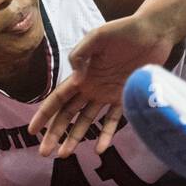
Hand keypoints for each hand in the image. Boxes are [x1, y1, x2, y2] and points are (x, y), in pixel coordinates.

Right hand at [29, 13, 178, 157]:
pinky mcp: (126, 98)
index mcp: (82, 74)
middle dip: (55, 133)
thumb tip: (76, 79)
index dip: (44, 114)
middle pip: (68, 114)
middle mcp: (92, 88)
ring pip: (87, 121)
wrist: (154, 32)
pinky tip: (99, 148)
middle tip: (44, 152)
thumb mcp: (97, 37)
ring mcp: (108, 95)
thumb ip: (81, 54)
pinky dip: (106, 135)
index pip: (58, 98)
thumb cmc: (124, 31)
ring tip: (65, 154)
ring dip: (75, 137)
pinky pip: (114, 120)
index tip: (32, 130)